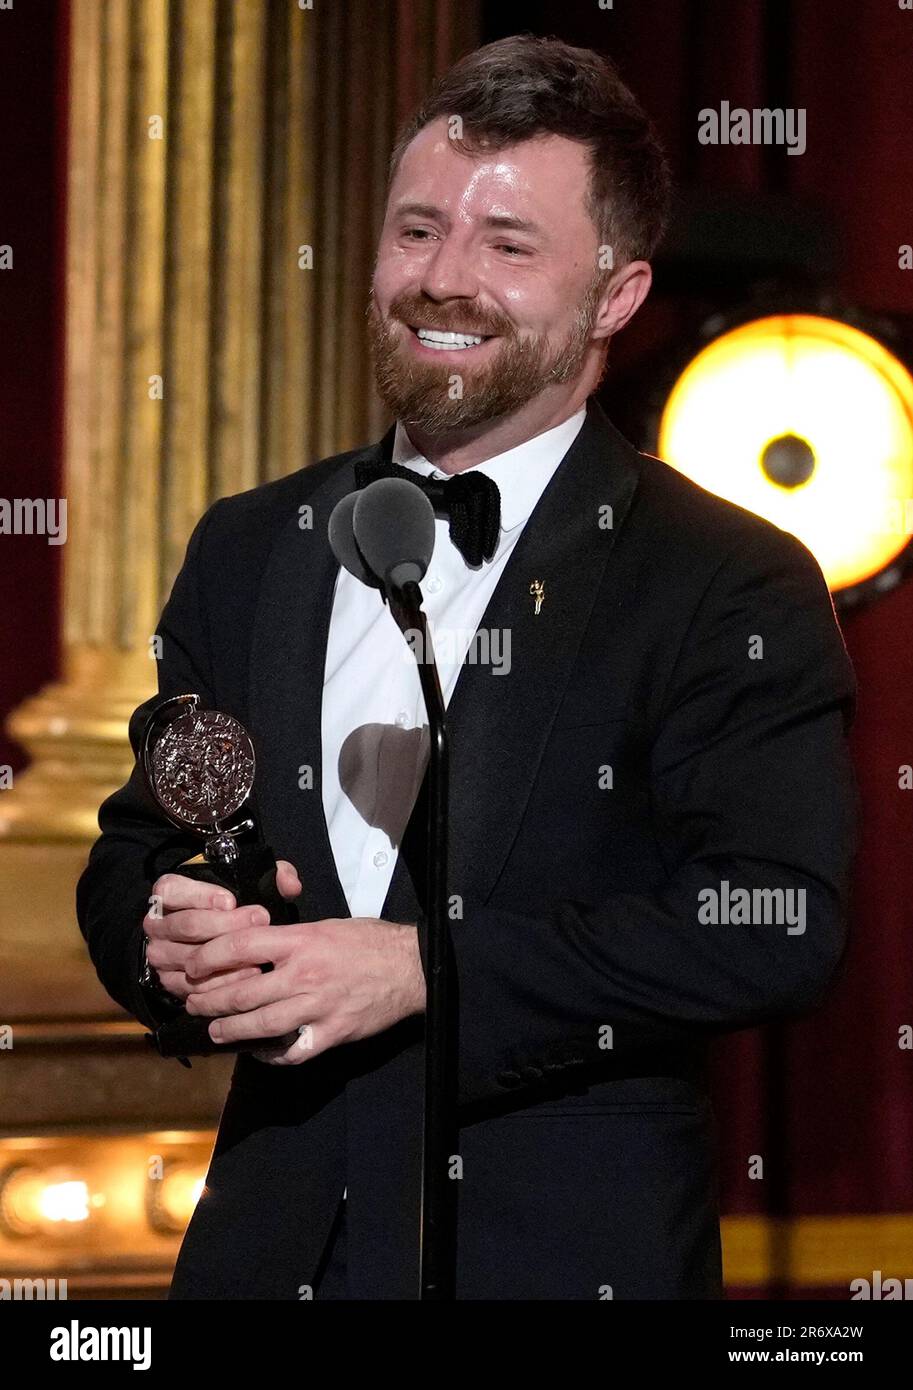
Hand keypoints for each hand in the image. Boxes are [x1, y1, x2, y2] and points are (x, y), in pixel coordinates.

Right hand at [143, 860, 301, 1001]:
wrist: (213, 941)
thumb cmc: (235, 907)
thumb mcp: (251, 883)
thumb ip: (272, 876)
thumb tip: (290, 884)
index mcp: (169, 893)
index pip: (172, 891)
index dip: (201, 896)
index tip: (231, 901)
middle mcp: (158, 924)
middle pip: (186, 925)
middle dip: (225, 925)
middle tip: (260, 920)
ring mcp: (161, 955)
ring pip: (189, 958)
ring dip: (226, 959)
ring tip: (259, 956)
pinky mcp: (170, 982)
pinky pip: (193, 986)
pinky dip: (222, 984)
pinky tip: (248, 976)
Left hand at [183, 915, 425, 1064]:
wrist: (410, 966)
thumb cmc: (368, 941)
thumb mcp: (325, 925)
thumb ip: (290, 937)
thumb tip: (254, 946)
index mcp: (301, 940)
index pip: (241, 945)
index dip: (209, 958)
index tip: (193, 967)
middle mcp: (304, 974)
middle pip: (243, 992)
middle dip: (210, 1001)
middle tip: (194, 1004)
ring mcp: (318, 1007)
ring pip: (261, 1025)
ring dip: (231, 1031)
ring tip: (216, 1031)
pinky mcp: (332, 1033)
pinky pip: (292, 1051)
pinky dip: (271, 1054)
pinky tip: (259, 1052)